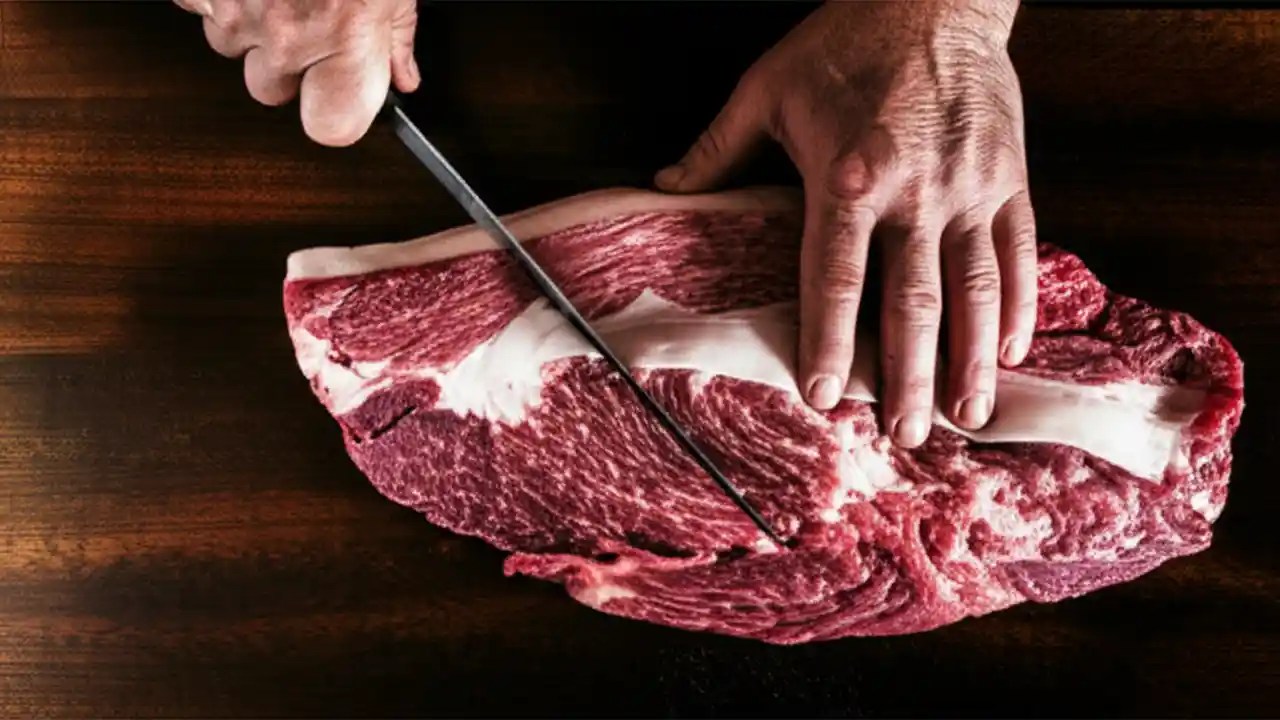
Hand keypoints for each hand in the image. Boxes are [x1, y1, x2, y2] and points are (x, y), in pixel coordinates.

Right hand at [175, 0, 420, 145]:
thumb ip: (396, 34)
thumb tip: (402, 76)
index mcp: (347, 37)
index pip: (333, 129)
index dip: (338, 114)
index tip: (344, 96)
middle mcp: (287, 33)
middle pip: (271, 90)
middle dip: (287, 62)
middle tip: (310, 16)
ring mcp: (233, 10)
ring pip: (231, 46)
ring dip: (251, 23)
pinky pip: (198, 5)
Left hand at [655, 0, 1036, 447]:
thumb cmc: (846, 41)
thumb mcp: (767, 88)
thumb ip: (718, 147)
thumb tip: (664, 186)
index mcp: (850, 176)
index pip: (836, 277)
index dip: (829, 340)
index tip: (824, 395)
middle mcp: (916, 193)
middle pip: (913, 301)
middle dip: (907, 376)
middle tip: (902, 436)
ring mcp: (972, 189)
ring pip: (977, 289)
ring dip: (973, 359)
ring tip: (967, 415)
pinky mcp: (1012, 179)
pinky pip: (1022, 253)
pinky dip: (1022, 305)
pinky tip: (1015, 351)